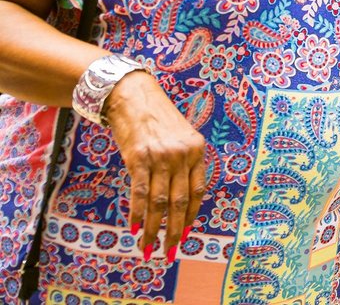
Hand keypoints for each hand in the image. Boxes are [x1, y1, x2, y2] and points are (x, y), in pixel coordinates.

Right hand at [105, 71, 205, 260]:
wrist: (132, 95)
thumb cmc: (155, 118)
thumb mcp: (179, 136)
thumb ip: (182, 163)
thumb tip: (176, 197)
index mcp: (197, 149)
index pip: (198, 191)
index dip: (191, 216)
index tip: (186, 235)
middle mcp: (182, 154)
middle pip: (180, 202)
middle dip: (175, 231)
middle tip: (170, 252)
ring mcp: (161, 156)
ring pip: (159, 202)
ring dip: (154, 229)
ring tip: (148, 248)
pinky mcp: (138, 157)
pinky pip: (140, 192)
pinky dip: (138, 213)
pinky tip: (136, 228)